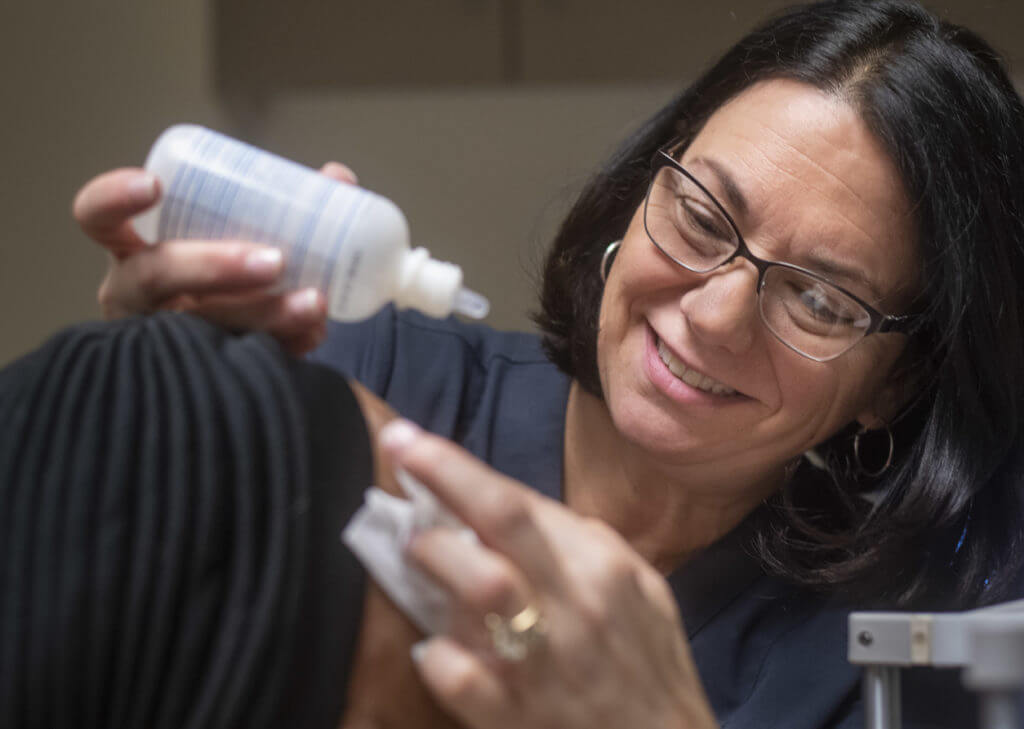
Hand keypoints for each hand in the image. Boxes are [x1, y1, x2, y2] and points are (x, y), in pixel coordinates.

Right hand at [71, 161, 359, 354]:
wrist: (255, 357)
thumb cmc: (240, 282)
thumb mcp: (250, 239)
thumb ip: (285, 209)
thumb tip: (336, 177)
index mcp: (137, 250)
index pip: (99, 218)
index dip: (114, 198)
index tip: (155, 186)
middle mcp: (139, 297)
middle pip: (155, 275)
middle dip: (214, 265)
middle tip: (273, 260)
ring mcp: (163, 343)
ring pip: (200, 328)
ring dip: (262, 313)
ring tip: (312, 303)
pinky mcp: (202, 380)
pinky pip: (237, 366)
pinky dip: (285, 347)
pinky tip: (314, 334)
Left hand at [379, 420, 718, 728]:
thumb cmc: (646, 666)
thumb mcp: (638, 590)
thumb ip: (581, 544)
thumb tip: (512, 507)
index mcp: (601, 568)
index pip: (516, 501)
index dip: (453, 466)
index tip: (407, 440)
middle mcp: (573, 606)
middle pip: (498, 525)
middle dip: (440, 479)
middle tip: (395, 456)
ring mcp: (542, 662)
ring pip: (475, 593)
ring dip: (433, 561)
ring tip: (414, 549)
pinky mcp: (511, 714)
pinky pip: (455, 673)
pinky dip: (433, 652)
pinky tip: (431, 646)